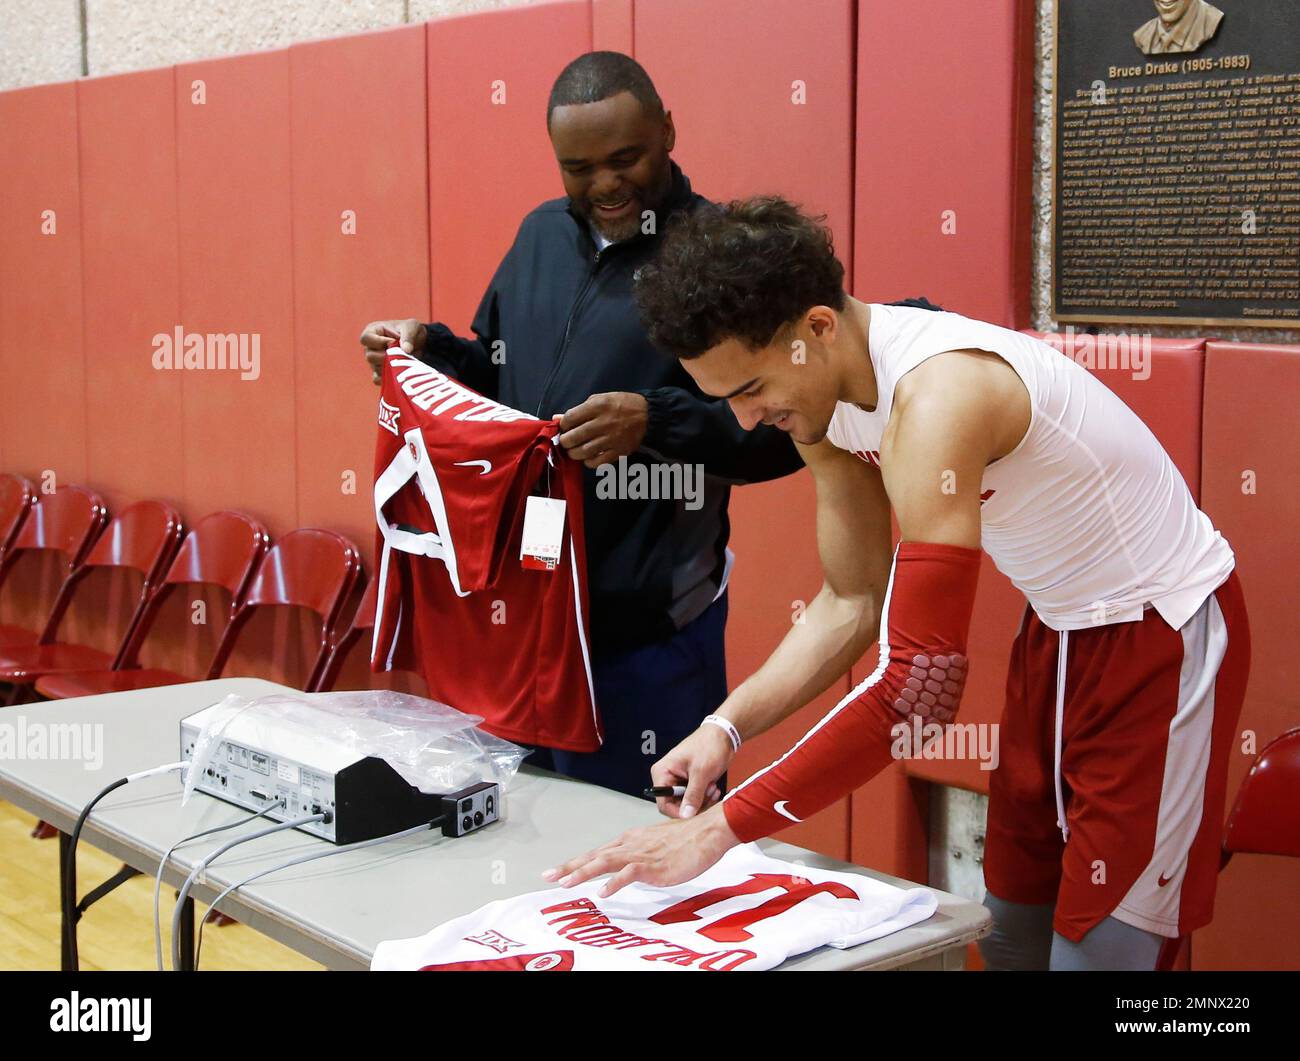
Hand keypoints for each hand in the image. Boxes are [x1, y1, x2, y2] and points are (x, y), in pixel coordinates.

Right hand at [359, 318, 426, 384]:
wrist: (419, 342)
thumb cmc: (410, 330)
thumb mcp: (411, 327)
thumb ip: (408, 336)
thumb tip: (406, 350)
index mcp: (372, 331)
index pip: (366, 338)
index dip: (379, 342)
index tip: (393, 342)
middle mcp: (370, 347)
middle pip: (370, 356)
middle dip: (386, 356)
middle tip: (400, 354)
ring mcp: (373, 361)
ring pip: (375, 368)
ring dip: (390, 366)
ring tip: (403, 360)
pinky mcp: (379, 372)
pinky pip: (378, 379)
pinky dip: (389, 378)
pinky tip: (399, 372)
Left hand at [542, 806, 740, 897]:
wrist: (707, 831)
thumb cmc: (687, 839)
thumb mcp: (657, 846)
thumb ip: (640, 855)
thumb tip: (628, 867)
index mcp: (630, 840)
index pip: (598, 852)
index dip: (576, 862)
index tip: (557, 871)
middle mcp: (631, 844)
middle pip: (595, 856)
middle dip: (570, 866)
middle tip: (547, 876)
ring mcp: (641, 854)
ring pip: (606, 862)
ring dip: (583, 872)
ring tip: (565, 883)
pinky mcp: (654, 865)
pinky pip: (630, 874)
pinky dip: (615, 883)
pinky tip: (603, 892)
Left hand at [555, 392, 648, 467]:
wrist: (647, 415)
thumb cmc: (620, 404)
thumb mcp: (600, 399)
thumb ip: (579, 410)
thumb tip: (557, 418)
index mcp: (597, 406)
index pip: (570, 419)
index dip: (563, 425)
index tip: (565, 427)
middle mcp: (603, 423)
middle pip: (573, 437)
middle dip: (565, 441)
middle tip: (567, 441)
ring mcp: (611, 439)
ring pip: (582, 452)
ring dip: (574, 453)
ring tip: (575, 450)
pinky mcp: (618, 451)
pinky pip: (597, 462)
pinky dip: (588, 462)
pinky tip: (588, 457)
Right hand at [652, 724, 733, 819]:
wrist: (723, 735)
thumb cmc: (709, 746)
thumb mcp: (701, 772)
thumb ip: (693, 795)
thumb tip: (685, 815)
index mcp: (662, 772)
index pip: (663, 803)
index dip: (678, 812)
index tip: (694, 813)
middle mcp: (667, 778)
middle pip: (676, 805)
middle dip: (695, 804)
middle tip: (709, 794)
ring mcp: (679, 781)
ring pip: (687, 804)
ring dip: (702, 800)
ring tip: (713, 789)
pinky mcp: (690, 783)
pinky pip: (695, 799)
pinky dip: (705, 797)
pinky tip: (713, 788)